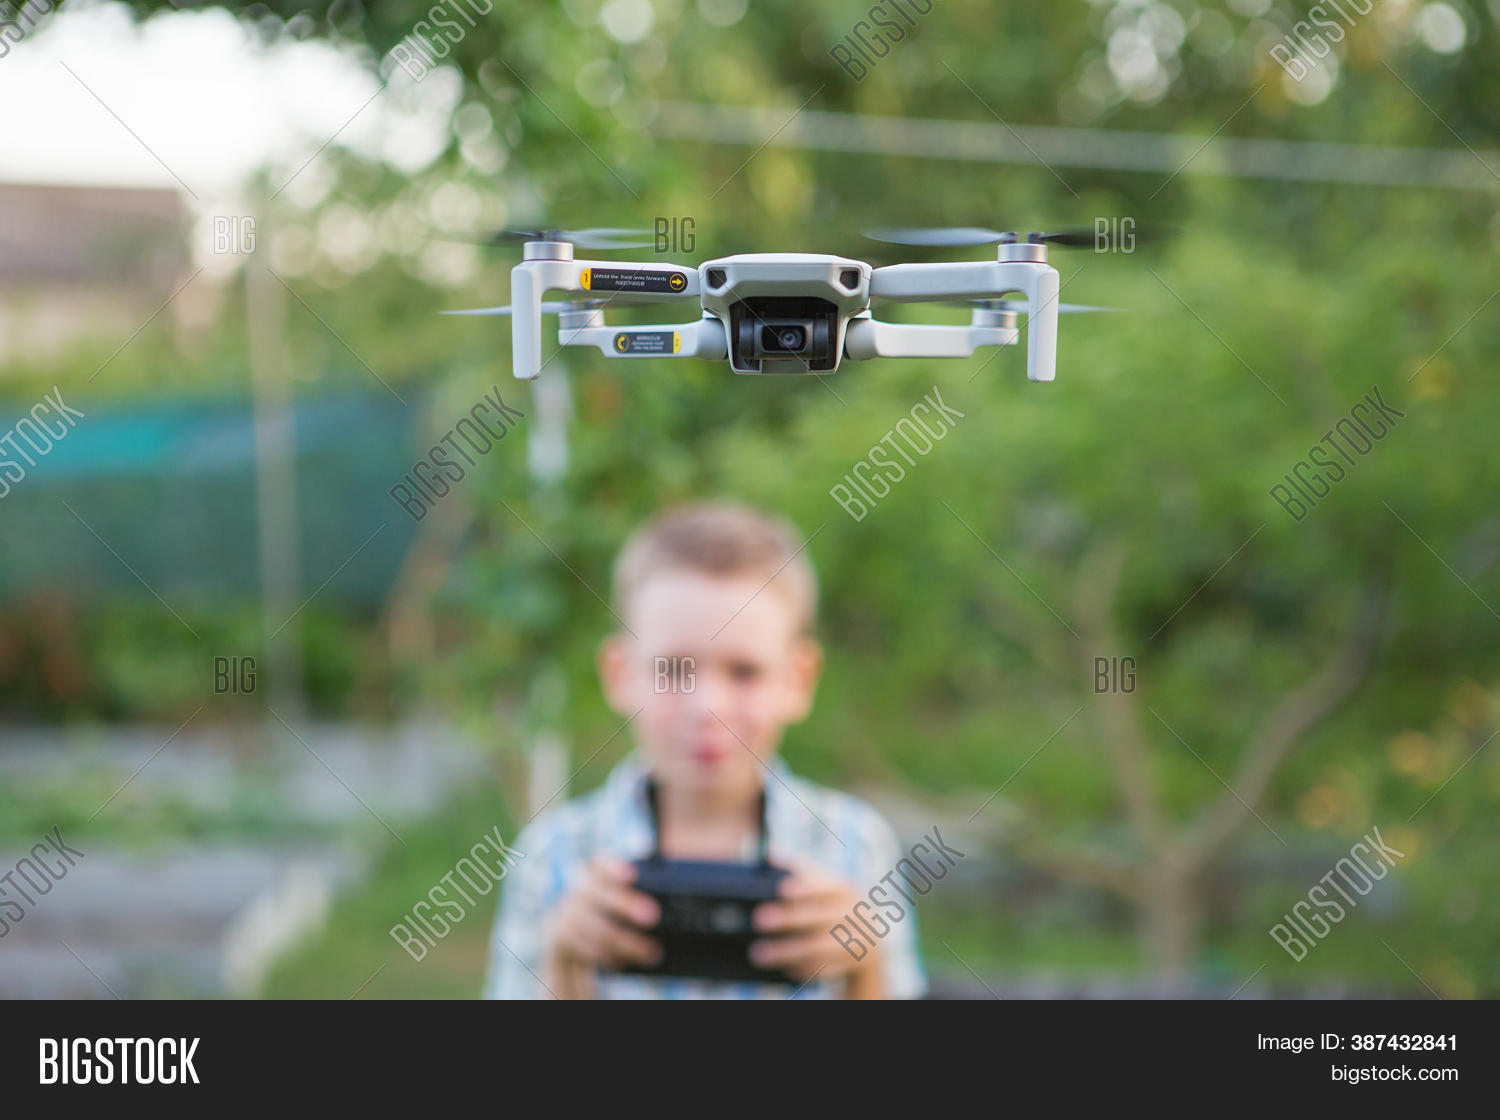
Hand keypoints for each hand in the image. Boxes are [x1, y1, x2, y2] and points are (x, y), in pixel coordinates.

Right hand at [542, 856, 660, 997]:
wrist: (564, 939)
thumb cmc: (606, 917)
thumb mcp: (617, 904)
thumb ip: (636, 898)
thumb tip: (669, 903)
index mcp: (593, 875)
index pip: (600, 864)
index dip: (614, 867)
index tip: (632, 875)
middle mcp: (577, 890)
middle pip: (596, 891)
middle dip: (624, 903)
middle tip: (653, 916)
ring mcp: (565, 912)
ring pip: (591, 924)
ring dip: (621, 940)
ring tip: (650, 952)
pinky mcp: (558, 937)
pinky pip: (579, 945)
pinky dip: (601, 954)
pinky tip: (621, 962)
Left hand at [749, 857, 883, 994]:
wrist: (871, 942)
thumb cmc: (835, 907)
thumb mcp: (827, 888)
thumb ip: (802, 872)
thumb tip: (769, 857)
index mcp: (844, 889)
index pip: (824, 885)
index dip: (804, 887)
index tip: (781, 889)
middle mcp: (854, 912)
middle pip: (818, 916)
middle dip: (787, 919)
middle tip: (758, 920)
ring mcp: (858, 938)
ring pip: (820, 946)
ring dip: (788, 951)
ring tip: (758, 954)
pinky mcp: (856, 962)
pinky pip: (827, 968)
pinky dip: (804, 968)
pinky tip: (783, 968)